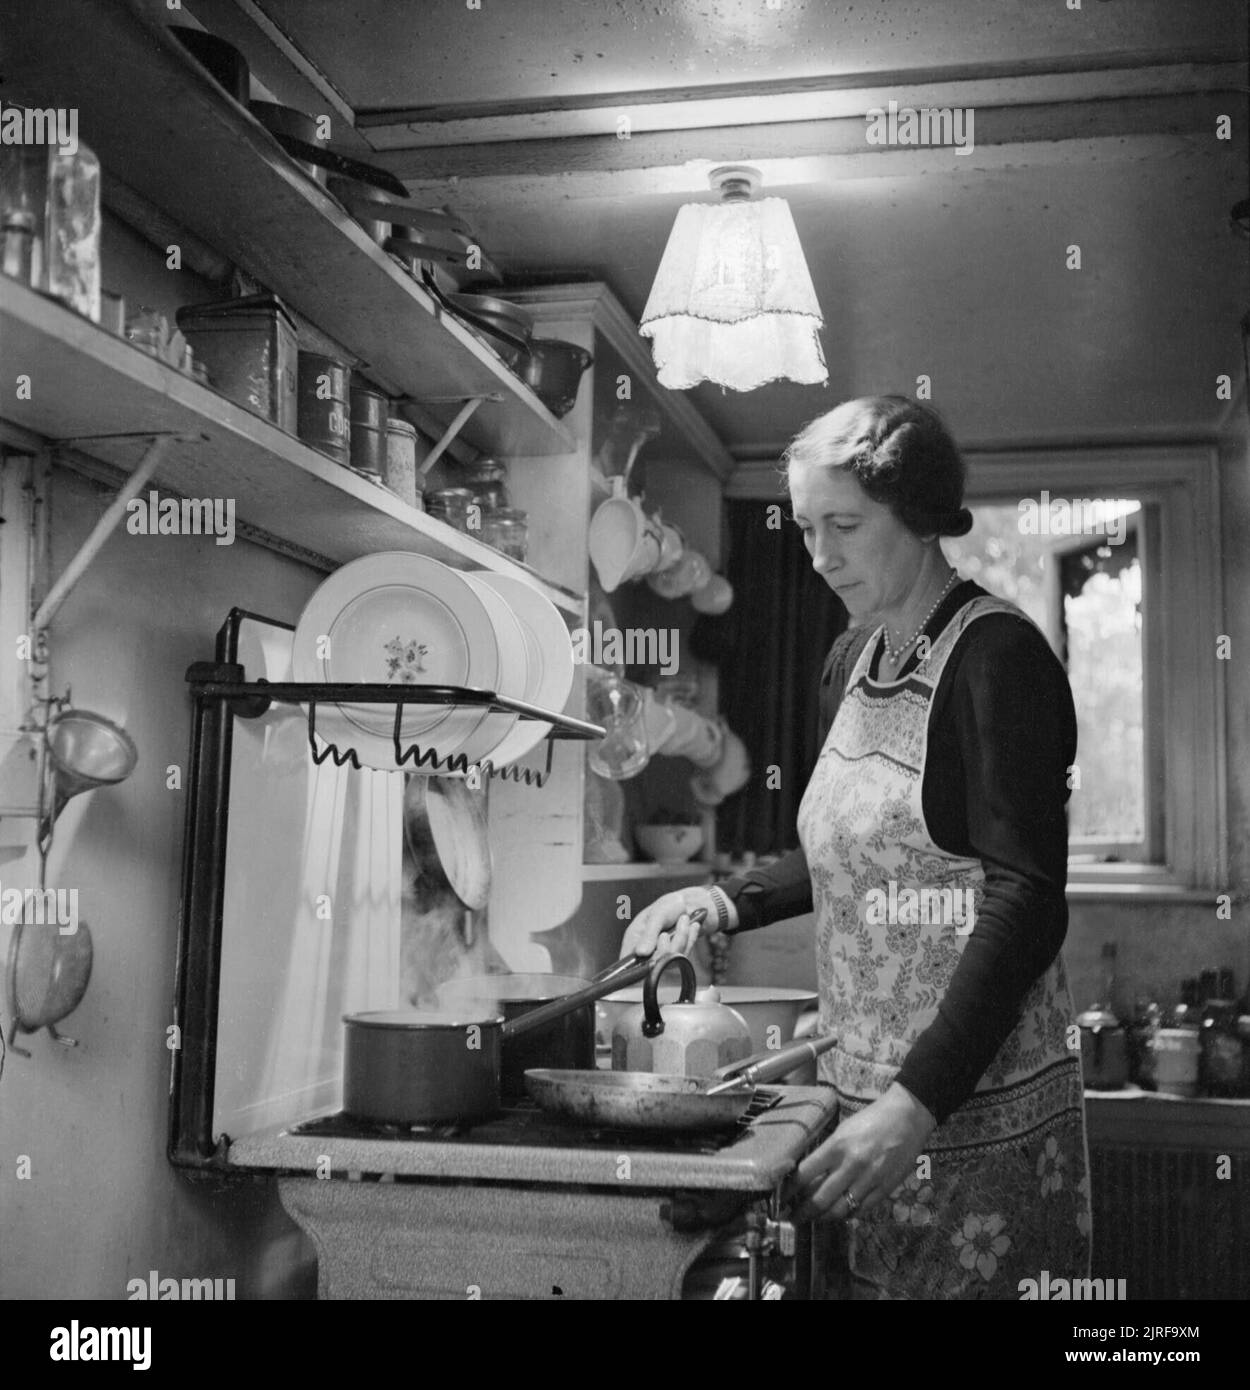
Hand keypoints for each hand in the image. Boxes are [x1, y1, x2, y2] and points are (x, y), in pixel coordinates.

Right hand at [618, 888, 719, 959]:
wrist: (689, 905)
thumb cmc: (668, 906)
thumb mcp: (657, 915)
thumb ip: (649, 934)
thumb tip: (641, 953)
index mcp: (633, 941)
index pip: (628, 964)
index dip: (637, 967)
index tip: (655, 955)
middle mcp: (645, 952)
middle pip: (653, 964)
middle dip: (667, 946)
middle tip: (671, 929)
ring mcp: (661, 956)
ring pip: (671, 961)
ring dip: (681, 938)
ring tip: (684, 919)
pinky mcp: (675, 958)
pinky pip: (683, 957)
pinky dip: (689, 940)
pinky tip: (692, 926)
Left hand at [791, 1082, 936, 1221]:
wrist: (907, 1117)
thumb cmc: (871, 1119)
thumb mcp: (843, 1130)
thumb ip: (828, 1153)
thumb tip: (809, 1175)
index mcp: (837, 1146)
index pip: (806, 1174)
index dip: (790, 1190)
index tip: (781, 1198)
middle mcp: (851, 1165)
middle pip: (820, 1198)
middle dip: (803, 1212)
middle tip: (792, 1218)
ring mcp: (869, 1179)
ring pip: (841, 1209)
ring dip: (824, 1217)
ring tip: (814, 1219)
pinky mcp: (885, 1188)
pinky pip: (862, 1209)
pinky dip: (849, 1214)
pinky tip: (840, 1213)